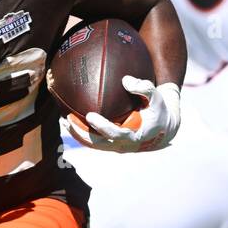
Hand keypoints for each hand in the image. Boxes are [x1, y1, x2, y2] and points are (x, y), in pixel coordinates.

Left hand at [65, 77, 180, 152]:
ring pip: (93, 145)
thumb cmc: (158, 110)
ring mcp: (116, 147)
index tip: (89, 116)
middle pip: (98, 144)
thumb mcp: (157, 97)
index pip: (116, 135)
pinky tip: (70, 122)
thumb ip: (144, 87)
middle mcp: (124, 145)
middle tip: (68, 119)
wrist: (163, 127)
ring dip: (77, 134)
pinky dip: (81, 133)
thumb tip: (125, 80)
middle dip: (81, 133)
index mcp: (136, 136)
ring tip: (64, 121)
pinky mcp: (111, 145)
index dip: (102, 127)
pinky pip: (93, 141)